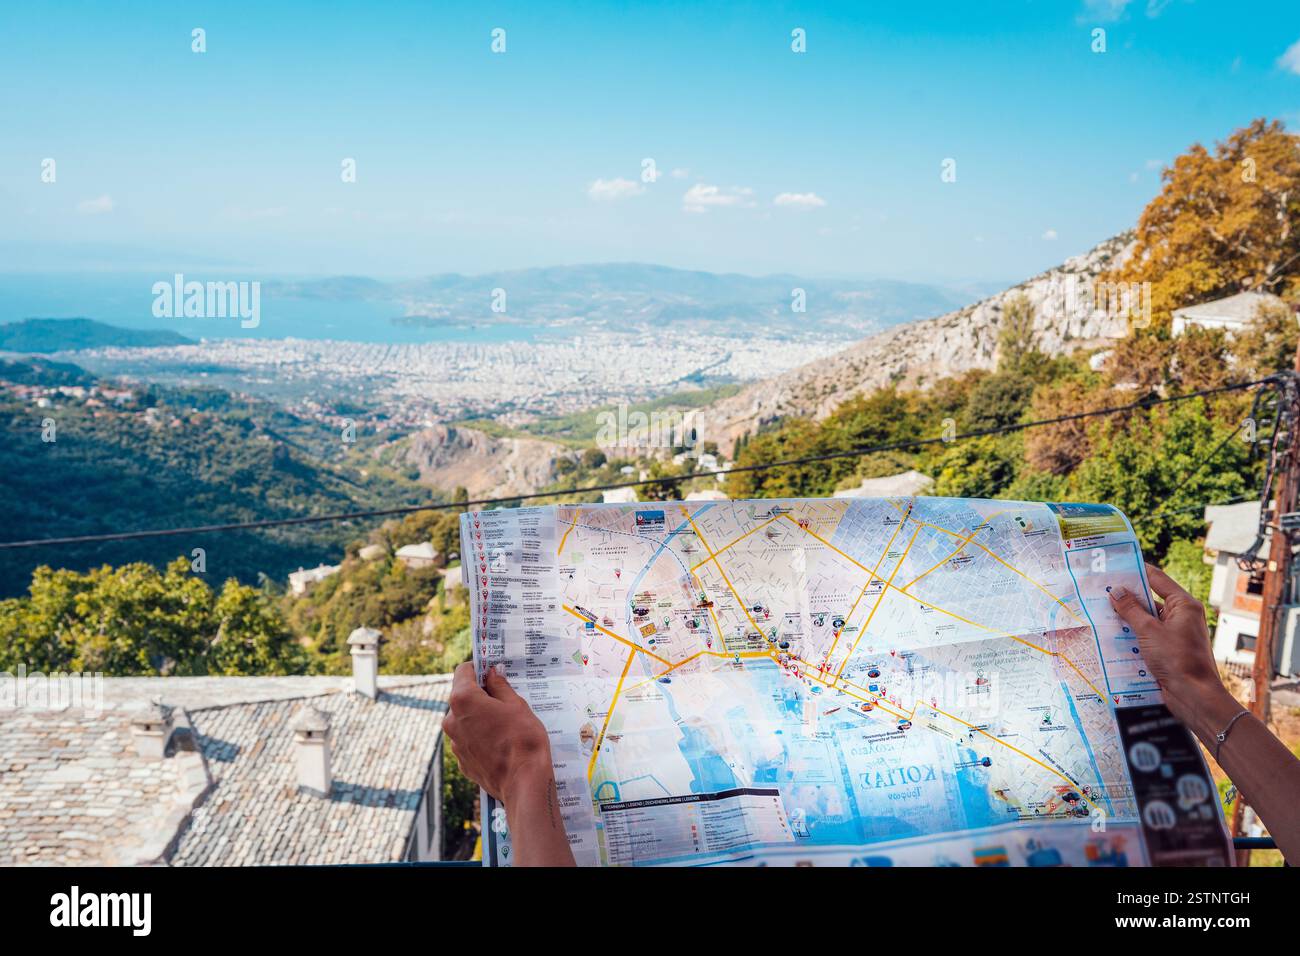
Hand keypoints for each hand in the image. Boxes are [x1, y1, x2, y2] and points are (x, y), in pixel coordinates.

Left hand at [444, 662, 551, 803]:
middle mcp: (451, 720)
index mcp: (463, 700)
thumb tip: (492, 674)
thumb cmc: (522, 738)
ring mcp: (454, 742)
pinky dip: (481, 736)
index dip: (479, 668)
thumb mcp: (516, 704)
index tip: (492, 671)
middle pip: (463, 696)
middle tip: (505, 699)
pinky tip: (501, 743)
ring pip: (466, 720)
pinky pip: (469, 739)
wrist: (523, 782)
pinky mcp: (461, 760)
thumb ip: (500, 686)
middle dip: (481, 694)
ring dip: (480, 717)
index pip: (463, 671)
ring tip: (506, 724)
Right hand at [1108, 563, 1239, 738]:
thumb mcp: (1148, 630)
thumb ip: (1130, 609)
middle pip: (1150, 599)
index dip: (1136, 572)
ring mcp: (1175, 634)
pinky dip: (1132, 635)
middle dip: (1127, 597)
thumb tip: (1116, 591)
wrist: (1193, 695)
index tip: (1115, 567)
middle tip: (1101, 591)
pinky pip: (1147, 636)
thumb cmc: (1177, 659)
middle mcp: (1181, 616)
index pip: (1157, 579)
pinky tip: (1112, 636)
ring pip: (1147, 619)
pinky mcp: (1168, 649)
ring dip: (1127, 618)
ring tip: (1101, 613)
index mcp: (1183, 605)